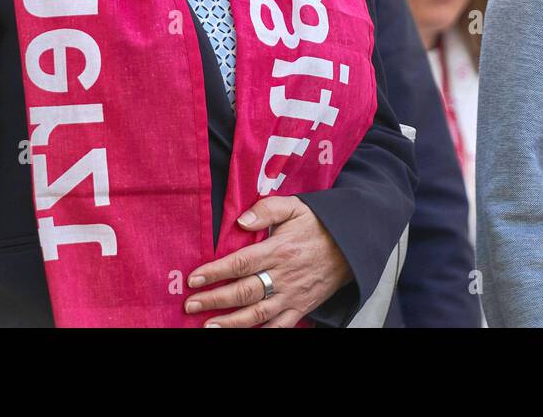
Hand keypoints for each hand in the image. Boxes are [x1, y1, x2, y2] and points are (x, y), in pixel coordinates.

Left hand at [184, 195, 351, 327]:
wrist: (351, 245)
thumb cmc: (319, 225)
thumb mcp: (295, 206)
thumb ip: (267, 210)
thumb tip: (241, 222)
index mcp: (279, 249)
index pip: (241, 262)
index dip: (216, 272)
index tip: (194, 278)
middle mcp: (284, 275)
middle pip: (244, 291)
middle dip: (214, 299)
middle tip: (191, 304)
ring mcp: (293, 295)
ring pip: (258, 313)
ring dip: (231, 322)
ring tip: (208, 326)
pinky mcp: (301, 307)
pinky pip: (279, 326)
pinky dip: (261, 333)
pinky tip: (242, 335)